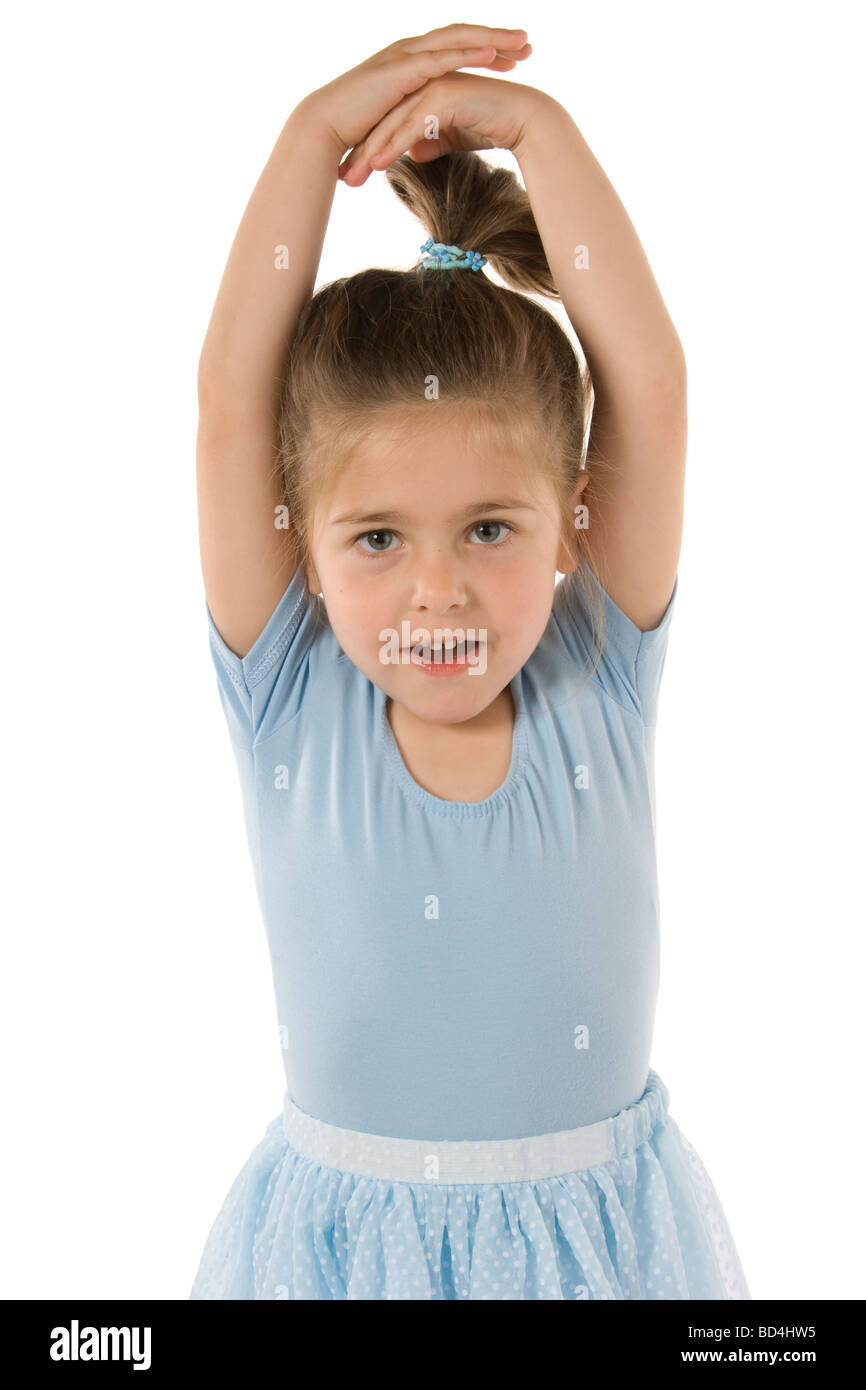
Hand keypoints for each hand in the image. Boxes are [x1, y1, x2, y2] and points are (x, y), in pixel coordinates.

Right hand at [301, 24, 531, 172]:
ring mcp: (404, 58)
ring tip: (520, 44)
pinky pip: (439, 60)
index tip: (514, 58)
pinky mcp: (400, 72)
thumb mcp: (395, 124)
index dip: (485, 51)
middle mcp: (409, 52)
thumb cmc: (354, 131)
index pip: (454, 50)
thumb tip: (429, 141)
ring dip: (489, 41)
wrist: (323, 130)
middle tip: (528, 43)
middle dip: (496, 39)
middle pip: (461, 38)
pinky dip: (467, 55)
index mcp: (410, 62)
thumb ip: (415, 124)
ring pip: (455, 42)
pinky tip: (491, 56)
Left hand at [338, 69, 544, 185]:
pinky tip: (378, 166)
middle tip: (345, 181)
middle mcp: (425, 83)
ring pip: (394, 123)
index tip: (354, 175)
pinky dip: (394, 145)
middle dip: (362, 152)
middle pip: (385, 120)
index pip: (390, 121)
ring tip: (354, 179)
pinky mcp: (444, 97)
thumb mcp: (453, 139)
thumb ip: (433, 141)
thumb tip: (414, 153)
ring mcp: (434, 86)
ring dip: (372, 152)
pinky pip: (412, 125)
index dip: (370, 148)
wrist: (524, 121)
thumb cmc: (492, 127)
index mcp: (424, 89)